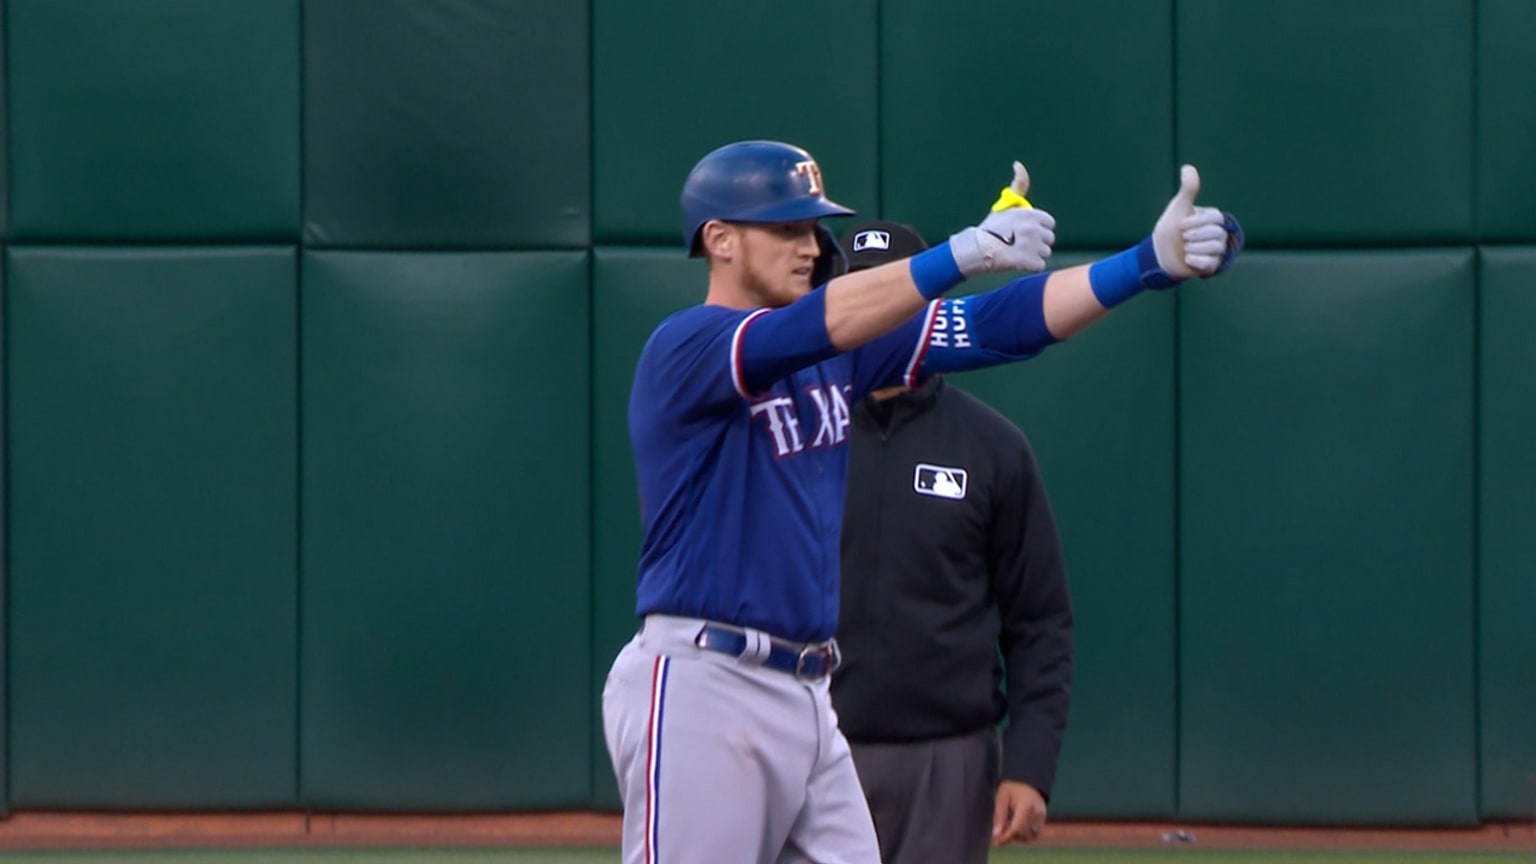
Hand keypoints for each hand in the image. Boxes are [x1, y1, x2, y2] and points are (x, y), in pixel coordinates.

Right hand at [950, 161, 1055, 275]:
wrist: (977, 248)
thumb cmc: (992, 227)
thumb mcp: (1006, 204)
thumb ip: (1019, 185)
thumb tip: (1018, 164)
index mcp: (1032, 214)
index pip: (1049, 223)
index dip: (1038, 228)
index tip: (1024, 231)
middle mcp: (1034, 229)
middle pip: (1049, 239)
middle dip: (1037, 242)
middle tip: (1018, 242)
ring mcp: (1032, 246)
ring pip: (1045, 253)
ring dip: (1033, 254)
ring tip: (1017, 251)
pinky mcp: (1029, 262)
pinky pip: (1038, 266)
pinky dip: (1029, 266)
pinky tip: (1017, 262)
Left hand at [992, 780, 1047, 845]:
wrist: (1028, 778)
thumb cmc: (1012, 786)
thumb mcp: (1002, 797)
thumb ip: (999, 816)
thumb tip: (996, 835)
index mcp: (1026, 806)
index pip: (1017, 828)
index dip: (1006, 837)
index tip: (996, 842)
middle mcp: (1037, 813)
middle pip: (1024, 834)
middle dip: (1011, 838)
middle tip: (999, 835)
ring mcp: (1042, 816)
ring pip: (1031, 836)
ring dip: (1019, 837)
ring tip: (1008, 830)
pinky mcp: (1044, 818)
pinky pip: (1035, 833)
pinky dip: (1025, 834)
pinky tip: (1016, 828)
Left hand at [1151, 165, 1243, 279]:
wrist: (1159, 254)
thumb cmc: (1169, 229)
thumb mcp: (1179, 208)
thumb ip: (1188, 190)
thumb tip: (1188, 167)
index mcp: (1214, 219)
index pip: (1215, 218)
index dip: (1196, 222)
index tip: (1182, 225)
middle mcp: (1220, 234)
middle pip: (1217, 233)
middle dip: (1194, 236)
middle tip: (1183, 238)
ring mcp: (1218, 251)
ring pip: (1215, 248)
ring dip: (1193, 249)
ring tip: (1185, 249)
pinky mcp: (1213, 266)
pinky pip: (1211, 263)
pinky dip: (1196, 261)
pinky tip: (1187, 260)